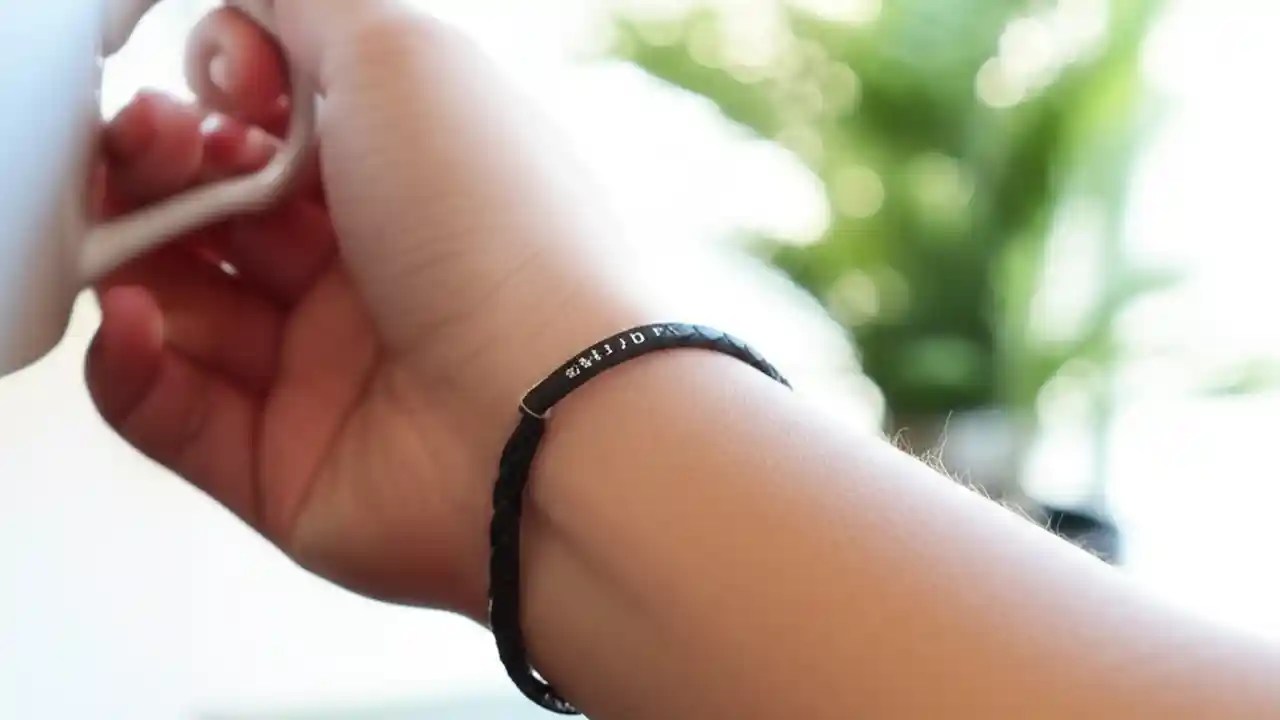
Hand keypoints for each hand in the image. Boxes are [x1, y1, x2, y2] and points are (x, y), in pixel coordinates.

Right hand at [88, 0, 650, 619]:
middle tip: (153, 149)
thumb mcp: (404, 59)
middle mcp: (367, 270)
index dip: (223, 89)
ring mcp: (325, 369)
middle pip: (211, 209)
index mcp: (403, 176)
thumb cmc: (495, 232)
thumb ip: (306, 8)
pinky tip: (135, 319)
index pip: (270, 125)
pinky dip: (131, 362)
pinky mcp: (284, 463)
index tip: (229, 87)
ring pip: (178, 302)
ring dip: (132, 255)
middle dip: (159, 165)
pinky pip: (169, 409)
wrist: (543, 411)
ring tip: (130, 240)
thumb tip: (242, 12)